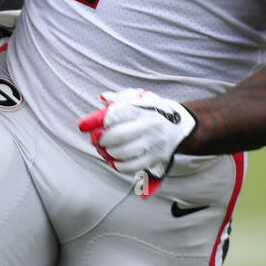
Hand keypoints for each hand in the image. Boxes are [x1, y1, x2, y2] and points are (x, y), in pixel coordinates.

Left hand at [78, 88, 196, 196]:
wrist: (181, 127)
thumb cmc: (155, 112)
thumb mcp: (142, 99)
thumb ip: (121, 98)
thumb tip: (102, 98)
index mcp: (143, 109)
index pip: (116, 113)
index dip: (96, 120)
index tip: (83, 125)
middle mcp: (148, 126)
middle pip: (116, 136)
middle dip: (100, 139)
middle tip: (96, 139)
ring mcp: (152, 144)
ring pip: (121, 152)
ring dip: (108, 152)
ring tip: (106, 149)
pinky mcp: (154, 158)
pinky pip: (130, 166)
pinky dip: (118, 165)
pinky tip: (115, 159)